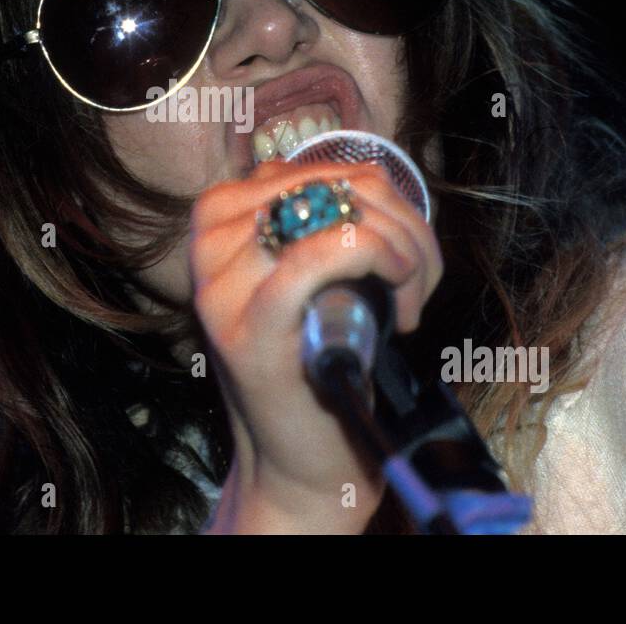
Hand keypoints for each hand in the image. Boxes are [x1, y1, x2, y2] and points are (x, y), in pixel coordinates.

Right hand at [190, 159, 442, 532]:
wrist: (298, 458)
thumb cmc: (313, 359)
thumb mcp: (303, 273)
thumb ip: (315, 219)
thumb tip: (366, 179)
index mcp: (216, 219)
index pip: (312, 167)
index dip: (376, 194)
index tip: (401, 248)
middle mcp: (208, 244)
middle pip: (328, 184)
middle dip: (398, 220)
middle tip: (418, 277)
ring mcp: (222, 287)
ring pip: (333, 212)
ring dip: (401, 246)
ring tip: (412, 296)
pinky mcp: (249, 326)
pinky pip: (319, 254)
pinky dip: (378, 258)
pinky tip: (402, 301)